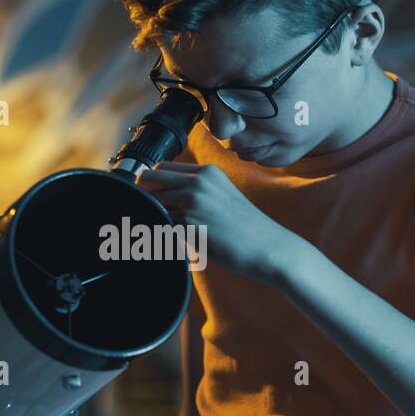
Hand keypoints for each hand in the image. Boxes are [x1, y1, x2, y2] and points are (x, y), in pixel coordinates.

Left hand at [136, 161, 293, 282]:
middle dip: (146, 197)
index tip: (153, 200)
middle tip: (155, 217)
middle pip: (148, 179)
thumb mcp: (222, 197)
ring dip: (156, 218)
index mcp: (207, 172)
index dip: (153, 185)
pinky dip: (164, 235)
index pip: (161, 168)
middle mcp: (198, 181)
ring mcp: (192, 200)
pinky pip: (161, 225)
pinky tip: (181, 244)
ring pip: (151, 203)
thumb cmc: (247, 229)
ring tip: (173, 233)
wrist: (268, 248)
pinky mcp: (188, 222)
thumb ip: (196, 192)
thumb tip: (163, 199)